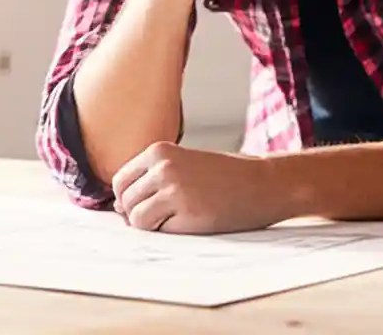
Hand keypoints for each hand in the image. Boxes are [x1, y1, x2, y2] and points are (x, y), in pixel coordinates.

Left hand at [111, 142, 283, 234]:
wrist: (264, 182)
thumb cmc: (225, 176)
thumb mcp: (184, 163)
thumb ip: (152, 179)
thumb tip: (118, 209)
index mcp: (159, 151)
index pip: (120, 181)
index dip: (130, 199)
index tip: (148, 205)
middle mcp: (162, 167)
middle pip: (125, 202)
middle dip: (138, 214)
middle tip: (166, 216)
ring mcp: (174, 190)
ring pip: (136, 219)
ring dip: (152, 225)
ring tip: (178, 218)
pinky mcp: (187, 213)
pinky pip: (157, 231)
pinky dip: (167, 232)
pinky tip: (190, 222)